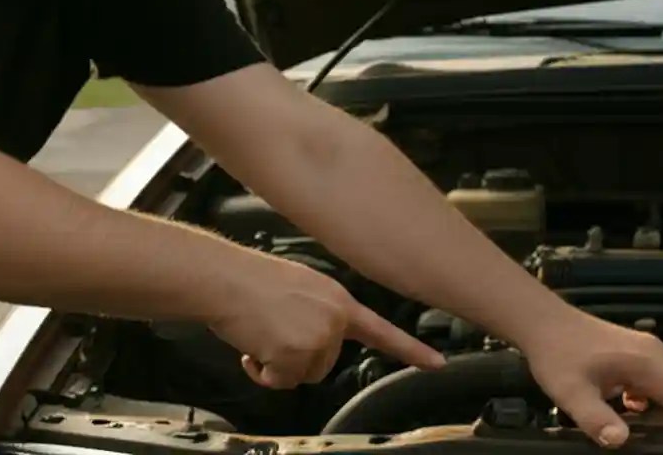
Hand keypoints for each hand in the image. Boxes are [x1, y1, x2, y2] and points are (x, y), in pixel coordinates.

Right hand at [210, 254, 444, 388]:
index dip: (411, 350)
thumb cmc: (253, 281)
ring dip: (279, 365)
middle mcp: (334, 320)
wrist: (225, 279)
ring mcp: (316, 338)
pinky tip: (252, 347)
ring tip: (262, 334)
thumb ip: (321, 314)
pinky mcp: (294, 355)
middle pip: (325, 364)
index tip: (437, 364)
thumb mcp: (303, 289)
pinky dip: (262, 372)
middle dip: (297, 358)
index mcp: (339, 301)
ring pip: (303, 376)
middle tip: (274, 332)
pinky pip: (280, 382)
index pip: (382, 330)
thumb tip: (316, 341)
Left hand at [523, 312, 662, 448]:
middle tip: (661, 440)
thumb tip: (621, 442)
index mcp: (648, 363)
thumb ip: (597, 419)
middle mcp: (654, 355)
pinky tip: (624, 414)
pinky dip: (645, 404)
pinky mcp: (633, 356)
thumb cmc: (557, 354)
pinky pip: (651, 387)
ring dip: (657, 415)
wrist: (541, 322)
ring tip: (638, 430)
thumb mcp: (572, 392)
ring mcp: (645, 353)